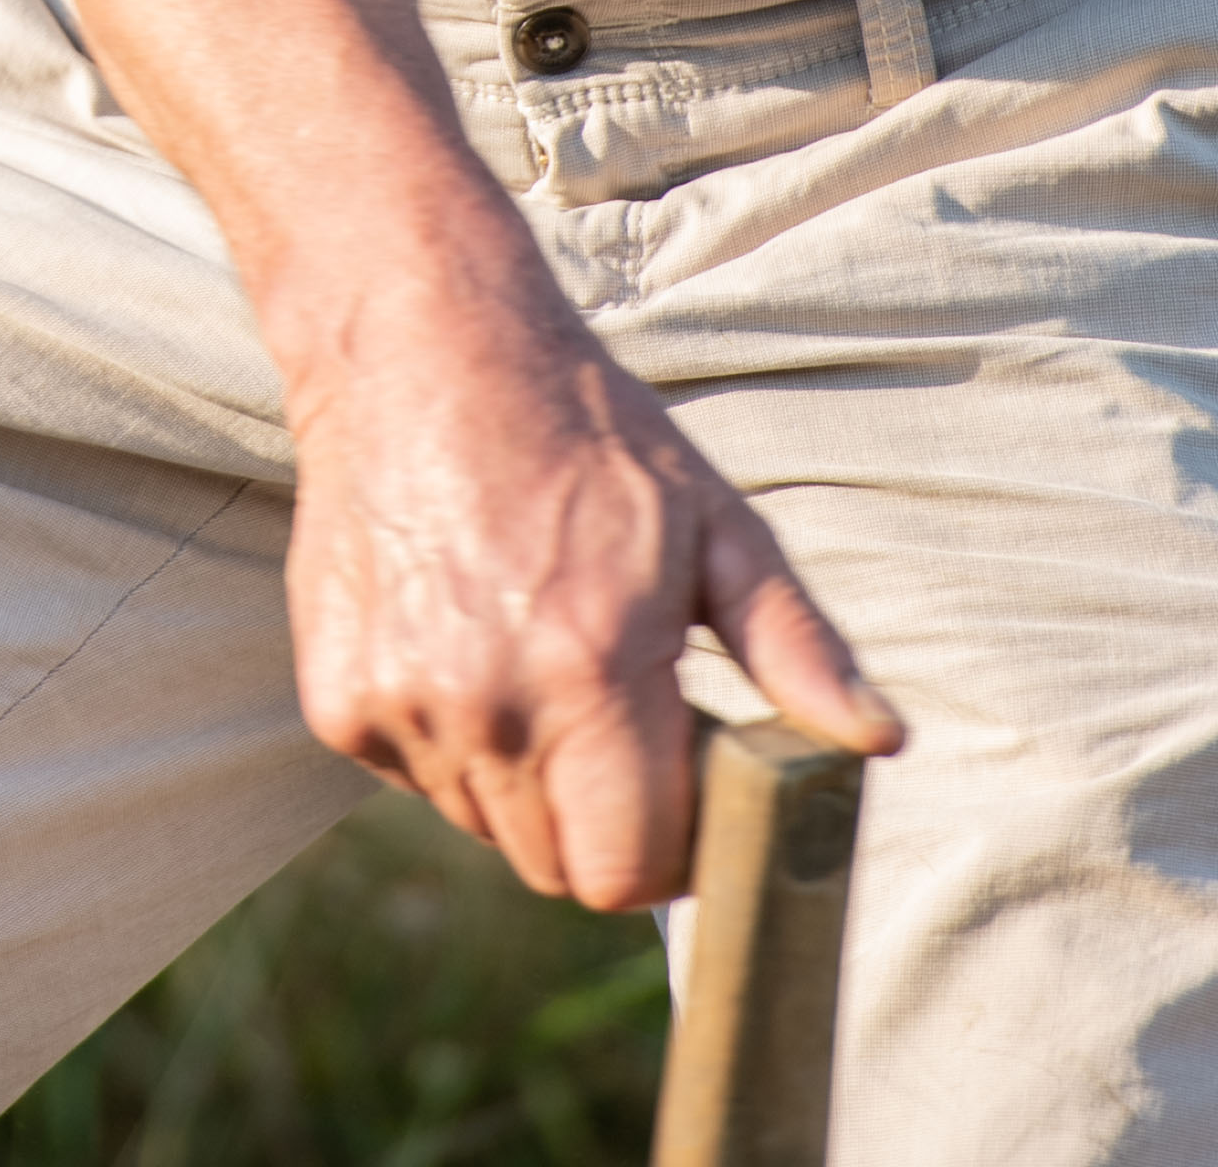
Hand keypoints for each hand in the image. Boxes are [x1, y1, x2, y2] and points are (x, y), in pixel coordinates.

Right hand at [279, 241, 899, 909]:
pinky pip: (417, 778)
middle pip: (558, 868)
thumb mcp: (715, 521)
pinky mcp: (336, 697)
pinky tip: (471, 644)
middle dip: (606, 821)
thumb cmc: (585, 429)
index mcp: (589, 665)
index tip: (689, 789)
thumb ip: (795, 644)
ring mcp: (398, 704)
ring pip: (486, 827)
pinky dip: (453, 742)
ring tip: (541, 663)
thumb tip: (881, 738)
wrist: (415, 344)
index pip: (630, 872)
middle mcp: (484, 702)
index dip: (674, 852)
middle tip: (621, 721)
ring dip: (527, 782)